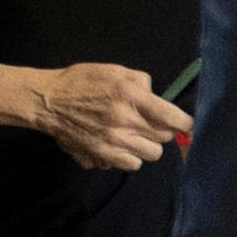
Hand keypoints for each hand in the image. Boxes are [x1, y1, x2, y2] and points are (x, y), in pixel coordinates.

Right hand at [0, 60, 193, 169]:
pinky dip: (126, 158)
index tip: (187, 126)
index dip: (185, 124)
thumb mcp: (115, 70)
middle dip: (161, 132)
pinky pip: (127, 165)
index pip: (171, 118)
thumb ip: (141, 82)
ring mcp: (112, 144)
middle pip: (163, 140)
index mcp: (132, 98)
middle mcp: (125, 123)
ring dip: (145, 147)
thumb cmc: (83, 81)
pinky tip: (117, 146)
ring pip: (148, 156)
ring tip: (133, 136)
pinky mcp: (100, 157)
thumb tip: (156, 97)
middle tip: (148, 124)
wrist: (48, 101)